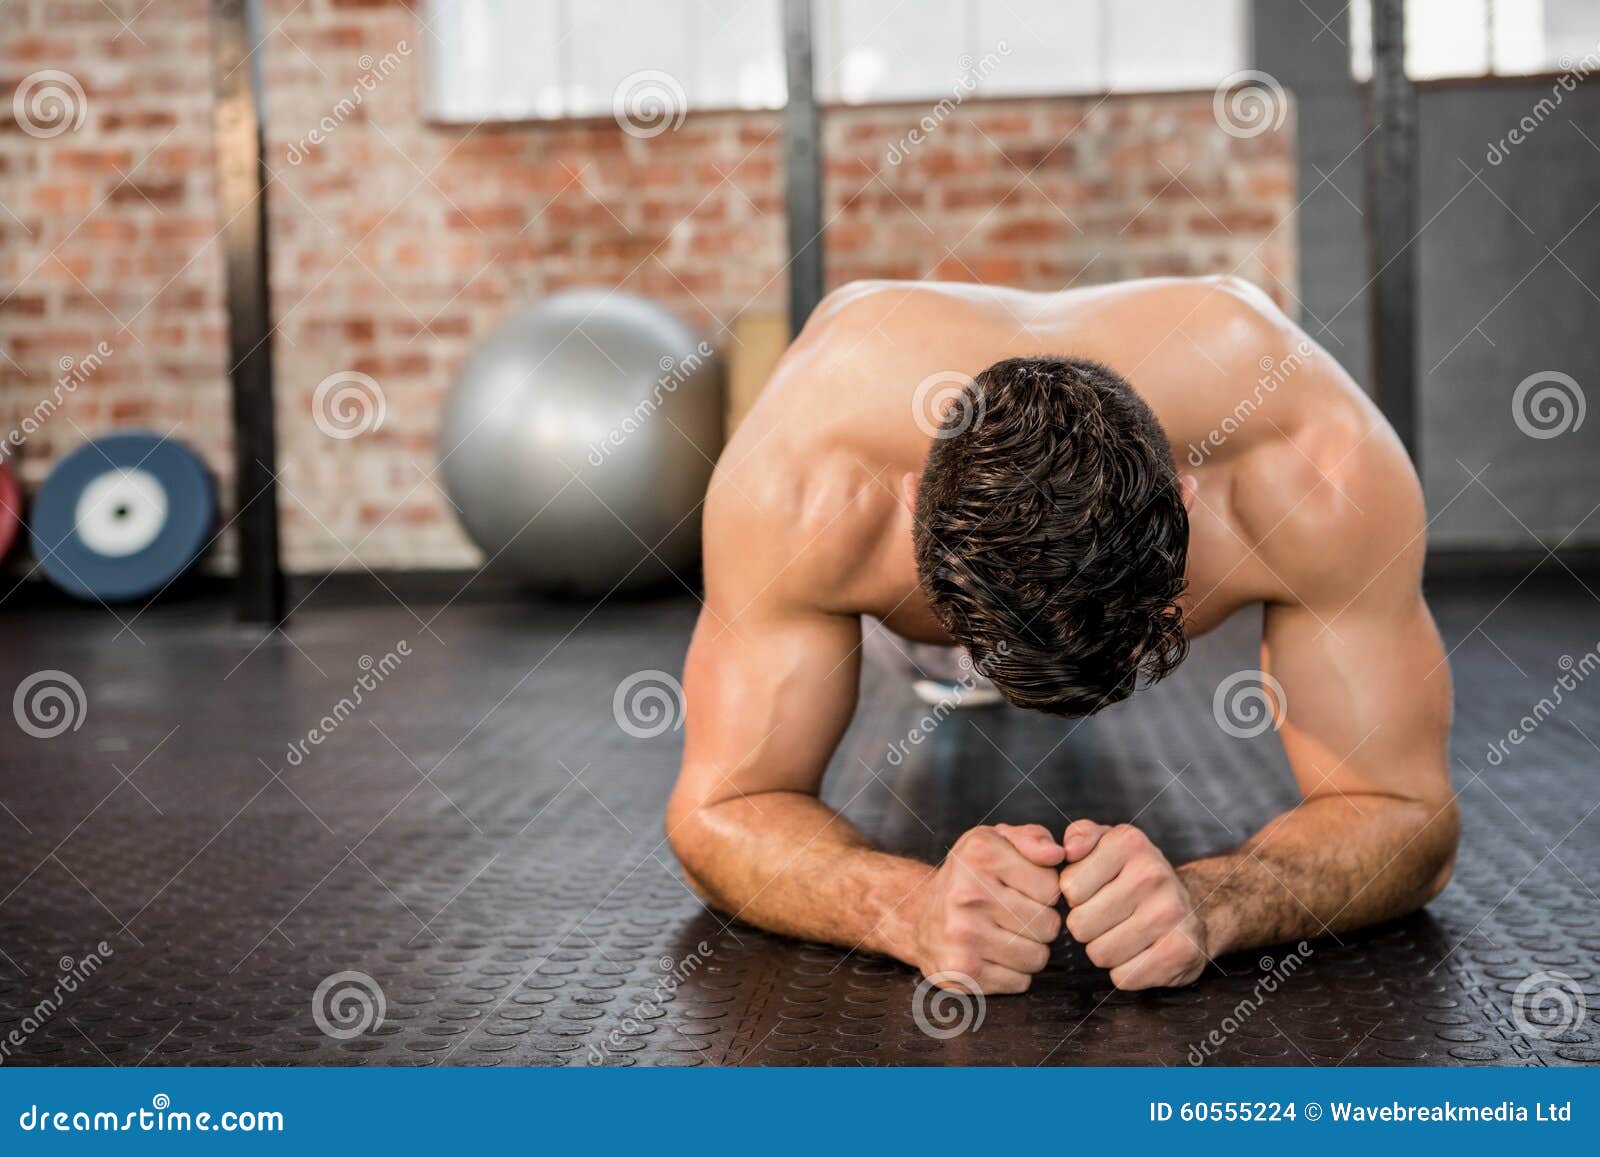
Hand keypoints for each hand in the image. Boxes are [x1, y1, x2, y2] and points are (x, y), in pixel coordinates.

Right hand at [908, 823, 1064, 993]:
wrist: (917, 914)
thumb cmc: (967, 876)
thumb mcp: (995, 841)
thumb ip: (1032, 838)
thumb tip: (1057, 853)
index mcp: (980, 854)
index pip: (1051, 887)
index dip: (1044, 892)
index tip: (1023, 889)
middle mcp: (968, 892)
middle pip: (1048, 925)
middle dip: (1039, 924)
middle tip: (1014, 916)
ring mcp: (962, 934)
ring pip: (1037, 957)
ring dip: (1029, 950)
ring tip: (1004, 935)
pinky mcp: (961, 970)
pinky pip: (1019, 982)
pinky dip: (1013, 974)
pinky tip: (991, 956)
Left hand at [1059, 819, 1208, 989]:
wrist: (1195, 905)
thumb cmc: (1136, 876)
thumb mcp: (1107, 844)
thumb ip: (1079, 836)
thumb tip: (1066, 849)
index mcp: (1128, 843)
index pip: (1068, 888)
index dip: (1074, 896)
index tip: (1093, 890)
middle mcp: (1152, 873)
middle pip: (1080, 925)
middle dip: (1087, 926)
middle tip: (1109, 916)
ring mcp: (1171, 912)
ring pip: (1100, 954)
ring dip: (1105, 950)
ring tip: (1125, 933)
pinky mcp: (1181, 950)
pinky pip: (1124, 977)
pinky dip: (1126, 971)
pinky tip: (1142, 952)